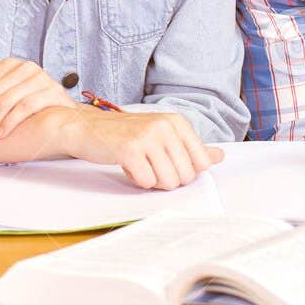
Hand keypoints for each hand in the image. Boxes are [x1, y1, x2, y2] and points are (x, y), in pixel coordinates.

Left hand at [0, 59, 76, 154]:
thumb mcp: (11, 92)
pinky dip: (8, 123)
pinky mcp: (52, 91)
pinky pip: (23, 107)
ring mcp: (40, 78)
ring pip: (2, 103)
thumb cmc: (37, 108)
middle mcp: (25, 67)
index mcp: (11, 65)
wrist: (70, 118)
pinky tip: (0, 135)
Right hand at [63, 109, 221, 189]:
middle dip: (166, 178)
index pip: (201, 163)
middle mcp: (165, 126)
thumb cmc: (124, 133)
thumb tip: (219, 156)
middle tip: (148, 163)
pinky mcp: (130, 150)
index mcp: (177, 122)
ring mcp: (148, 137)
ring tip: (137, 163)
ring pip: (168, 182)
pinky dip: (136, 180)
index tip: (165, 161)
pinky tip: (126, 165)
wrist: (84, 127)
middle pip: (185, 177)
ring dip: (151, 181)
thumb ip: (190, 147)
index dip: (183, 171)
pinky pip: (146, 182)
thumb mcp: (161, 135)